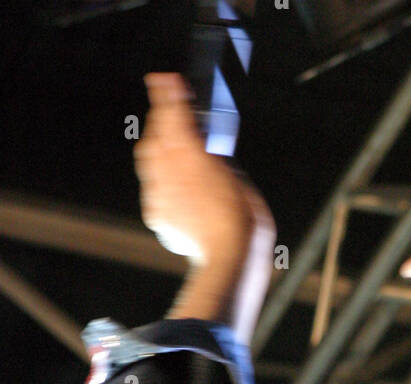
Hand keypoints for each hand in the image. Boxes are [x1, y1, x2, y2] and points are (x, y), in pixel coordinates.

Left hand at [135, 72, 274, 269]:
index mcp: (192, 155)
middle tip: (166, 107)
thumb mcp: (235, 178)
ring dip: (158, 147)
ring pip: (150, 161)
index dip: (169, 95)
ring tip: (169, 142)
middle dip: (161, 120)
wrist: (228, 259)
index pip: (174, 116)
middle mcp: (170, 172)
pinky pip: (152, 186)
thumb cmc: (242, 220)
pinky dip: (160, 177)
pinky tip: (172, 179)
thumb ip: (214, 160)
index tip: (166, 79)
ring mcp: (159, 194)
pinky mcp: (156, 213)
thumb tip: (202, 150)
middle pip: (156, 136)